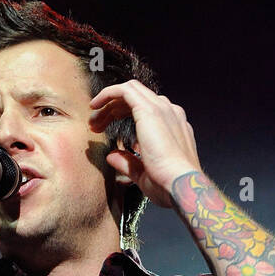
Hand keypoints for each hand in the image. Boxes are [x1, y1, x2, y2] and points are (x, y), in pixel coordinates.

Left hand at [88, 81, 201, 207]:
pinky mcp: (149, 110)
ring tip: (93, 118)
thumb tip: (112, 157)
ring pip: (130, 92)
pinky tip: (95, 105)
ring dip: (109, 103)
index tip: (107, 130)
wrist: (180, 184)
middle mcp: (169, 113)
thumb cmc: (168, 184)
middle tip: (96, 125)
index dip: (122, 115)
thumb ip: (128, 162)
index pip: (146, 110)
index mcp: (172, 126)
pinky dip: (108, 94)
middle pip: (137, 99)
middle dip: (113, 109)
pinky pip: (125, 91)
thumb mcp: (143, 174)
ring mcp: (161, 109)